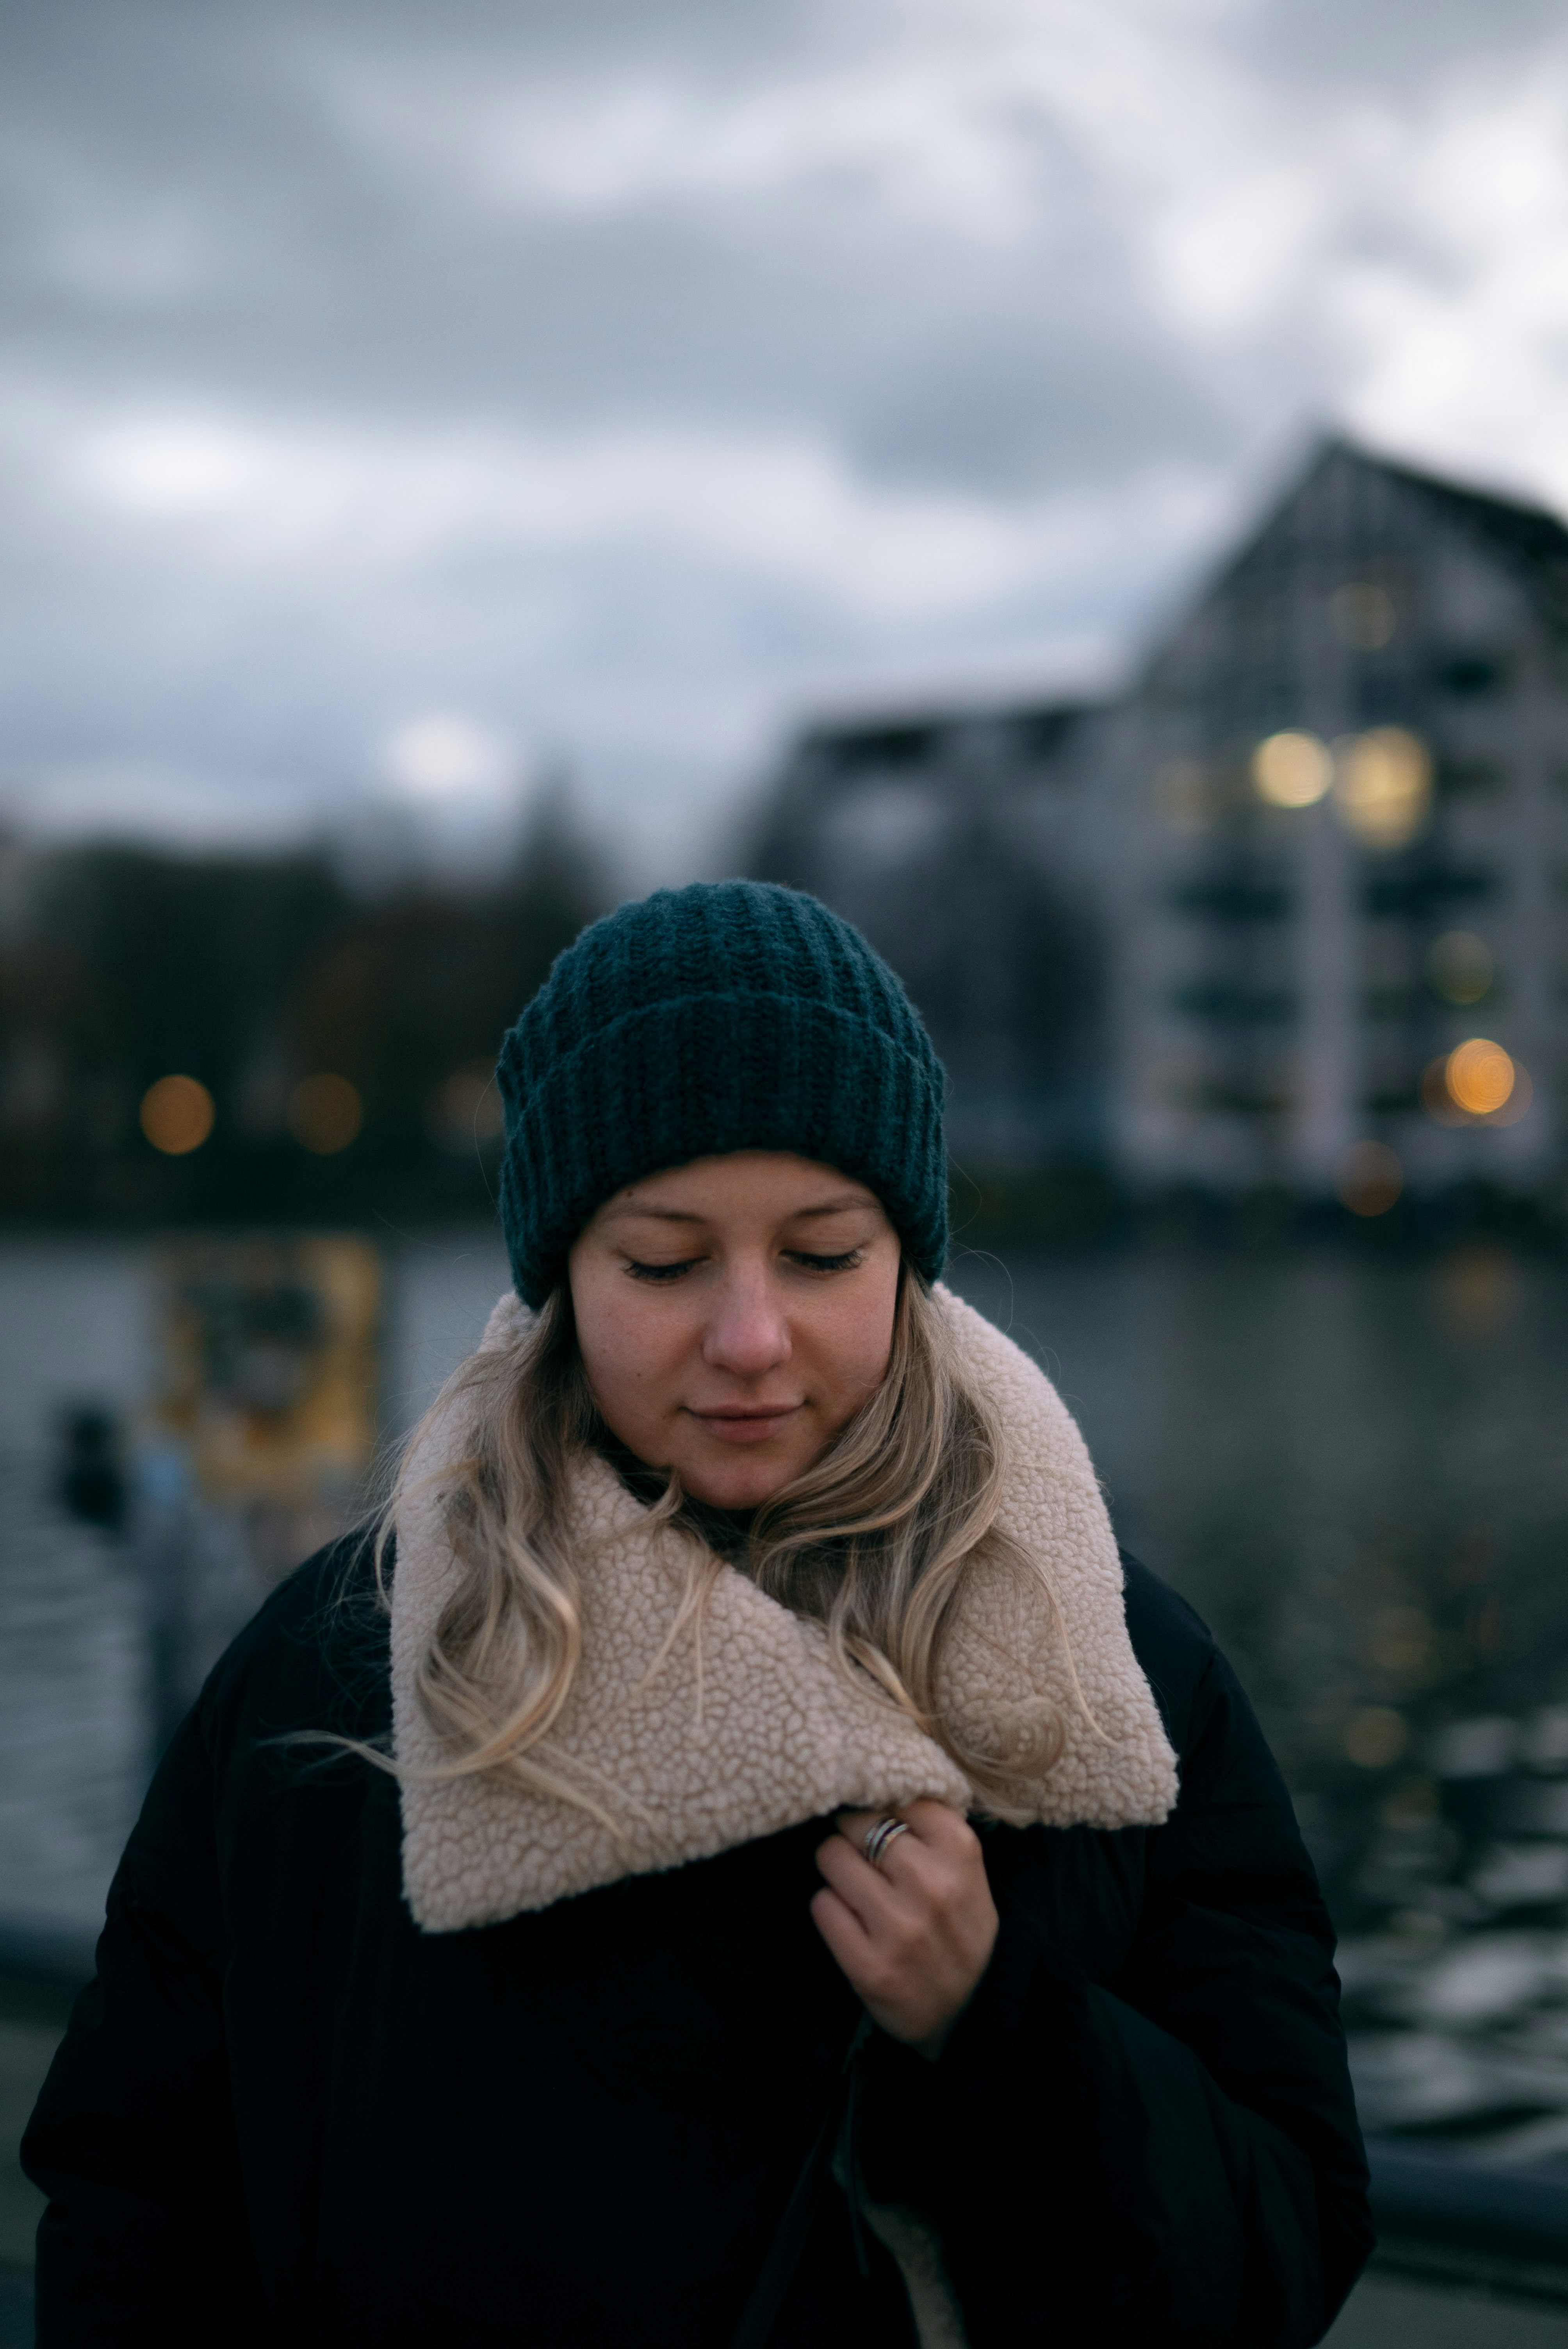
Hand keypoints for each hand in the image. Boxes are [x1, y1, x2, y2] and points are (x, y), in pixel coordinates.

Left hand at [811, 1799, 998, 2058]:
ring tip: (858, 1889)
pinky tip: (853, 1922)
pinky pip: (821, 1905)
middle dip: (853, 1835)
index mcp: (960, 1850)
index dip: (882, 1807)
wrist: (973, 2012)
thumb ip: (929, 1826)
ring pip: (831, 1857)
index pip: (894, 1794)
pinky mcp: (868, 1966)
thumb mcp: (966, 1869)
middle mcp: (930, 1884)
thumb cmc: (961, 1927)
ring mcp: (898, 1927)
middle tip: (863, 1855)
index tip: (883, 1822)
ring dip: (838, 1870)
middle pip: (855, 1822)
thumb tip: (872, 1783)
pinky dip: (831, 1909)